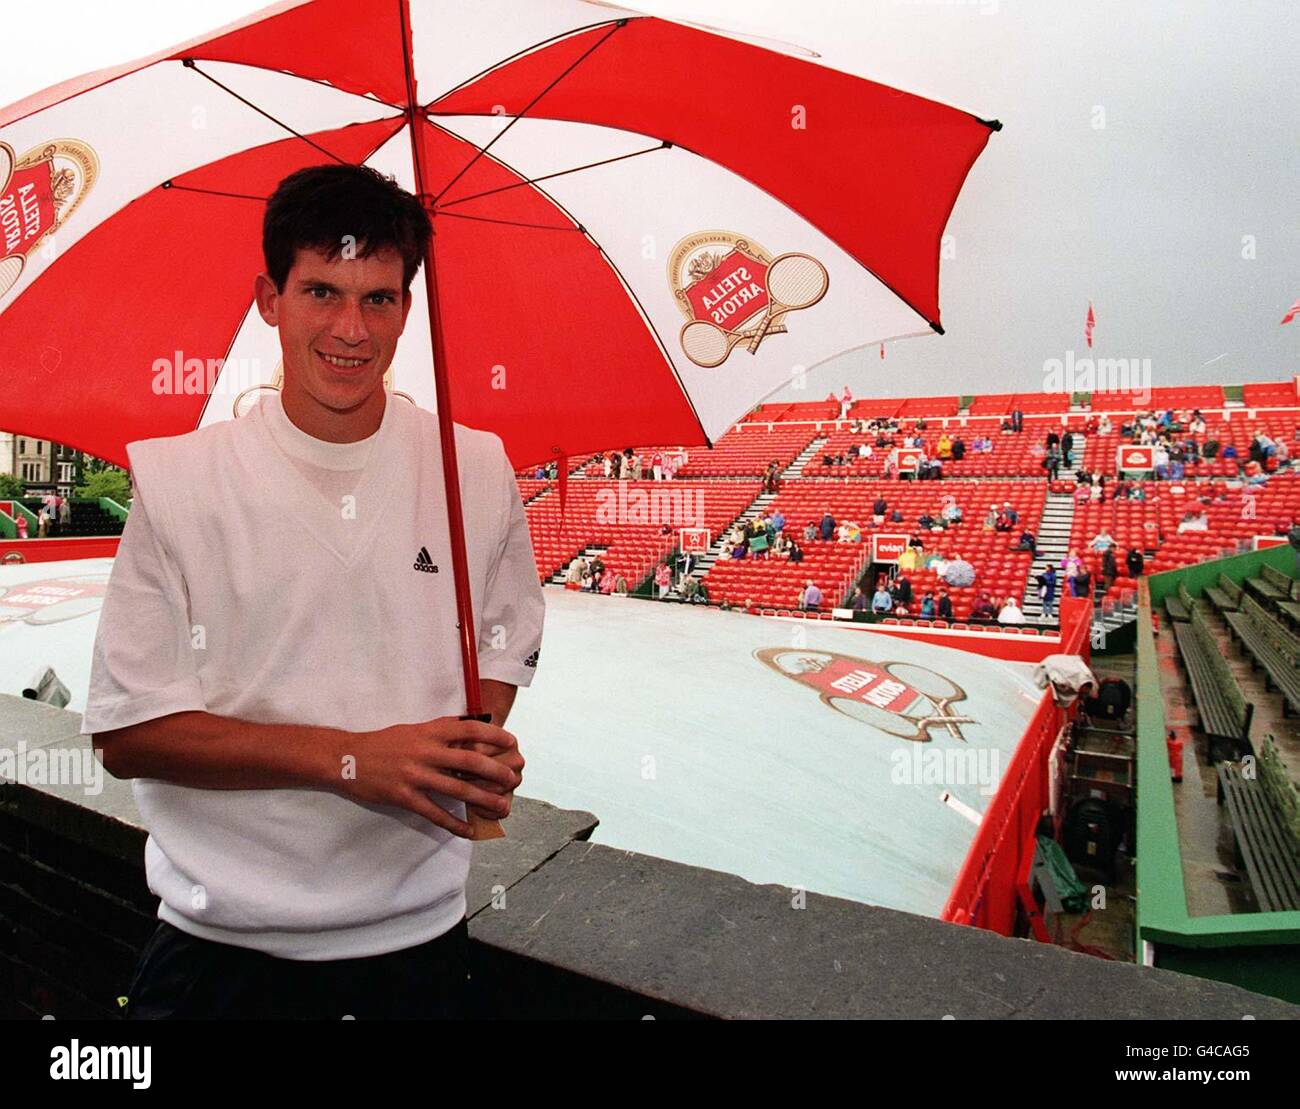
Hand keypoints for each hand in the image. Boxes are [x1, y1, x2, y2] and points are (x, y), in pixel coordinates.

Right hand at [334, 718, 522, 838]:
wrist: (347, 758)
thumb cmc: (384, 743)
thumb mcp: (414, 730)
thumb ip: (440, 733)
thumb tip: (471, 735)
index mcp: (429, 732)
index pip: (469, 729)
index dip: (493, 735)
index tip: (512, 742)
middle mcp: (425, 751)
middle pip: (470, 761)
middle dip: (496, 771)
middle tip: (513, 779)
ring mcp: (415, 775)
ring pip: (457, 788)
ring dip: (483, 799)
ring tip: (502, 807)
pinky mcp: (404, 797)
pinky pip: (434, 813)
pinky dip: (454, 823)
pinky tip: (469, 830)